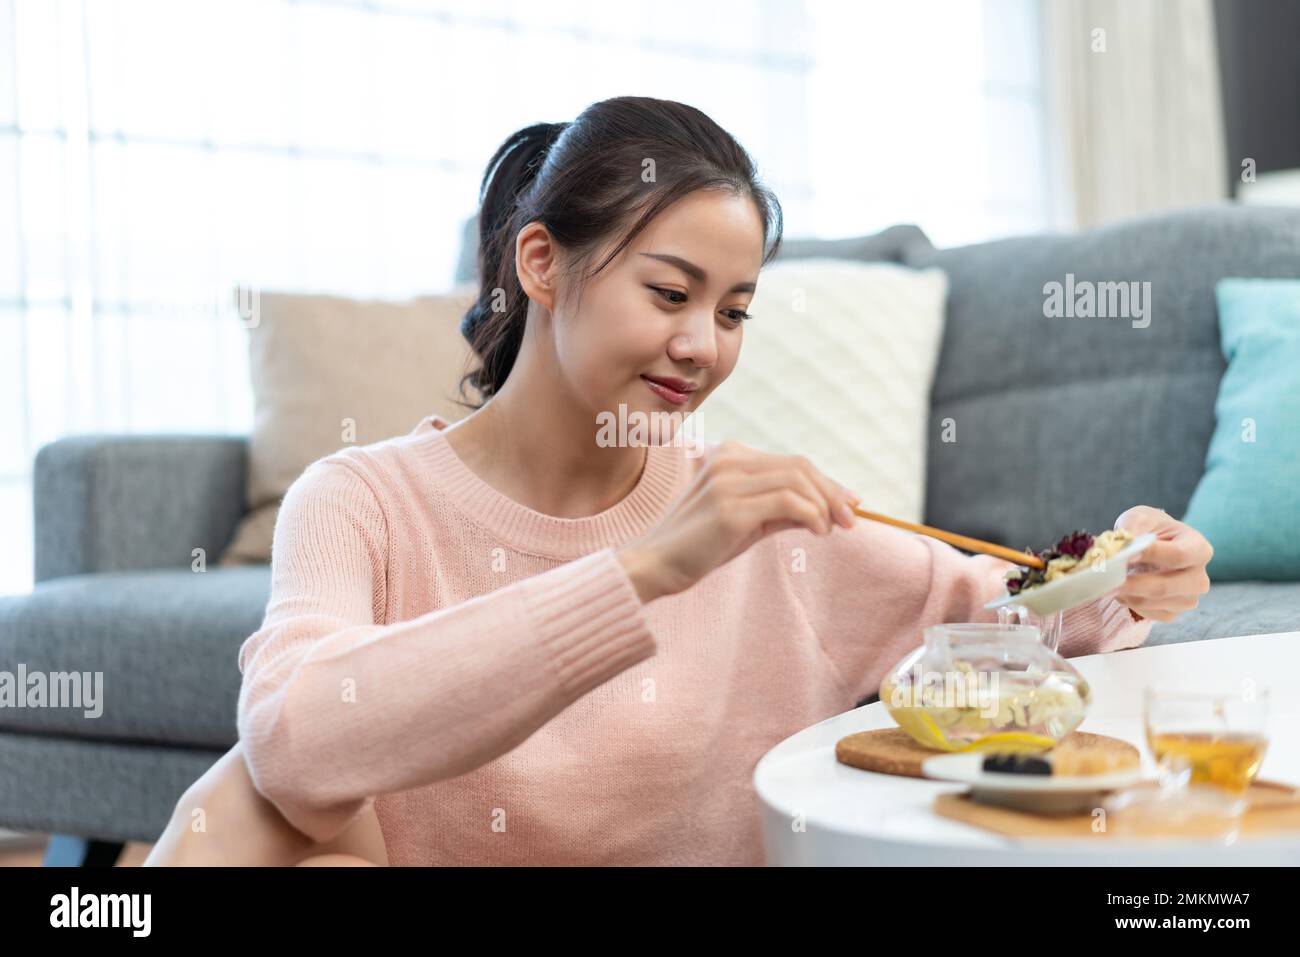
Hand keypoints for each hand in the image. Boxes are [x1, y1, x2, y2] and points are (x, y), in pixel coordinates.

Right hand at [616, 441, 859, 602]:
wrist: (656, 565)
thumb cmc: (701, 547)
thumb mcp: (747, 522)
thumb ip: (782, 510)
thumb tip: (829, 509)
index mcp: (730, 456)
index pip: (792, 462)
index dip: (827, 482)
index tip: (851, 503)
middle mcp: (728, 460)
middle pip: (800, 466)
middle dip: (833, 492)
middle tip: (852, 520)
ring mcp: (727, 481)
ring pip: (798, 480)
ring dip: (825, 506)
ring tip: (832, 530)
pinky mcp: (729, 506)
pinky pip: (787, 502)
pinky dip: (812, 515)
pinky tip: (817, 532)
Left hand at [1111, 505, 1212, 622]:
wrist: (1151, 547)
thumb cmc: (1148, 529)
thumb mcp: (1141, 518)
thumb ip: (1133, 527)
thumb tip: (1122, 545)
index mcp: (1199, 549)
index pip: (1178, 555)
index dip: (1151, 555)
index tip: (1126, 554)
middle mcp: (1199, 578)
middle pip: (1163, 587)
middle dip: (1129, 583)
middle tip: (1103, 578)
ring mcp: (1187, 599)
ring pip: (1149, 602)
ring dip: (1122, 592)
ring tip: (1106, 579)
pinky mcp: (1171, 613)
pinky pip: (1144, 612)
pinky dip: (1125, 601)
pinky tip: (1118, 587)